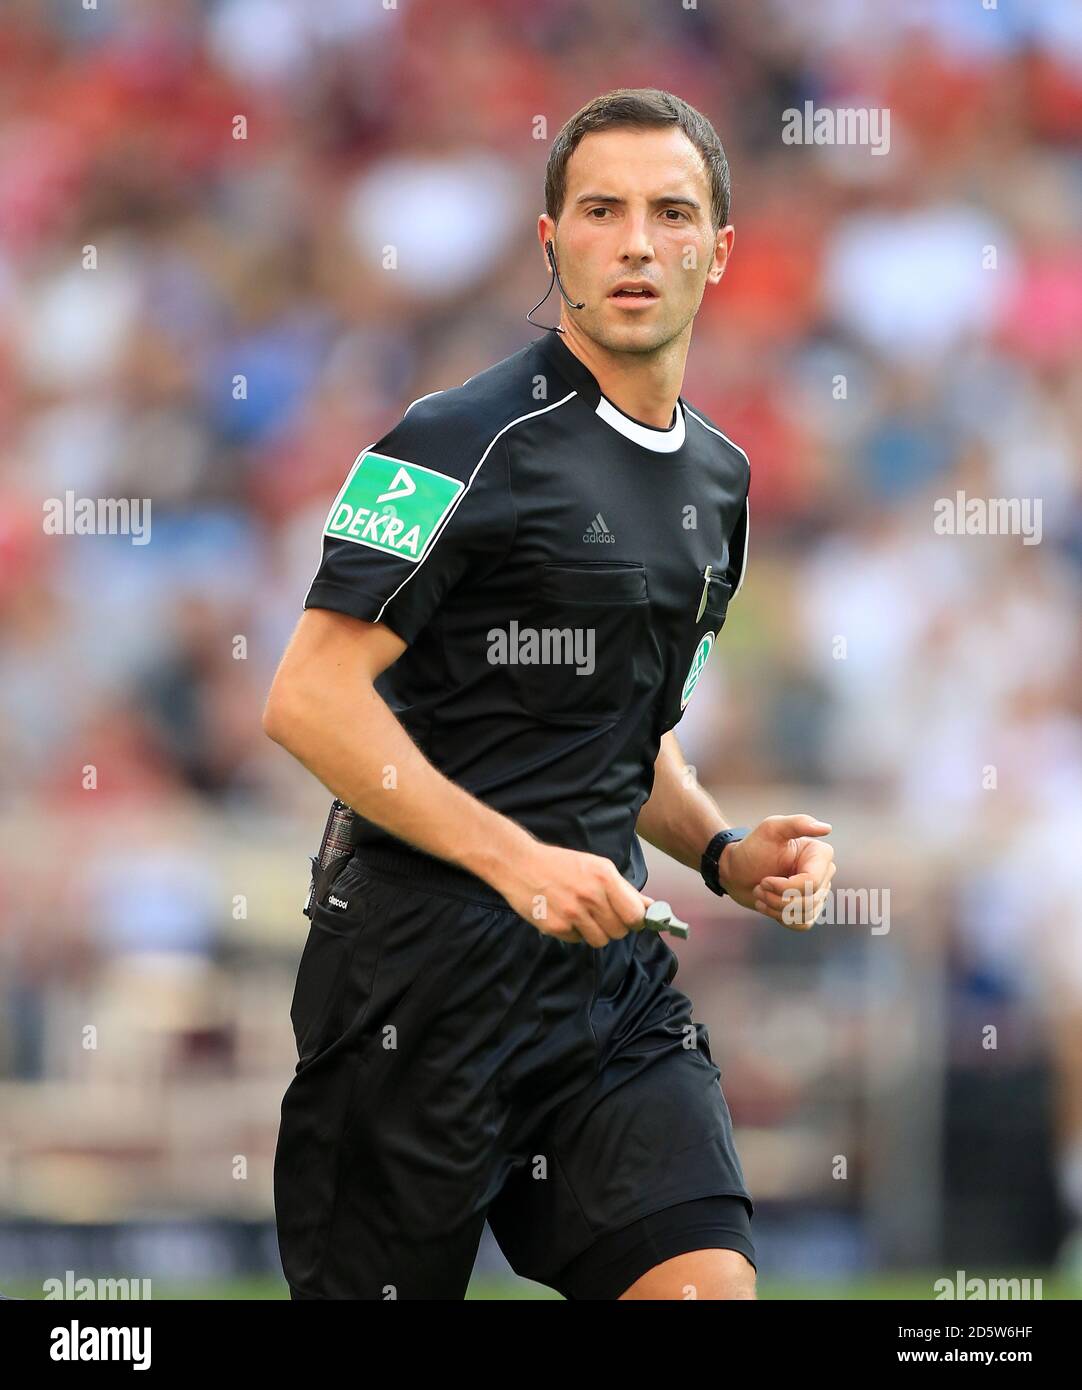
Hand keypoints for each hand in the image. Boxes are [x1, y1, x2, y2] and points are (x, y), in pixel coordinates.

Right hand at [496, 843, 651, 947]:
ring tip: (582, 914)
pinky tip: (564, 915)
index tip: (631, 919)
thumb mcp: (596, 866)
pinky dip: (574, 932)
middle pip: (619, 931)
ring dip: (595, 932)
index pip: (635, 915)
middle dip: (614, 926)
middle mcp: (590, 896)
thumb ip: (624, 888)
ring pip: (600, 940)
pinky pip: (577, 940)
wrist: (519, 864)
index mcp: (604, 877)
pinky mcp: (556, 927)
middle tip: (601, 914)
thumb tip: (650, 907)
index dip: (635, 920)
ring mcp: (572, 914)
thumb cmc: (559, 864)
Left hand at [718, 814, 835, 929]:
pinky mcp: (808, 910)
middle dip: (777, 898)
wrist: (737, 870)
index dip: (785, 887)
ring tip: (760, 894)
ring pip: (806, 914)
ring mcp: (818, 893)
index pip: (811, 883)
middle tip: (759, 887)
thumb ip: (796, 824)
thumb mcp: (770, 829)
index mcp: (820, 854)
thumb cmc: (752, 848)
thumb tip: (826, 828)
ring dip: (776, 908)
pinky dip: (781, 918)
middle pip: (809, 900)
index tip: (764, 880)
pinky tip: (767, 905)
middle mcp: (824, 873)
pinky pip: (802, 924)